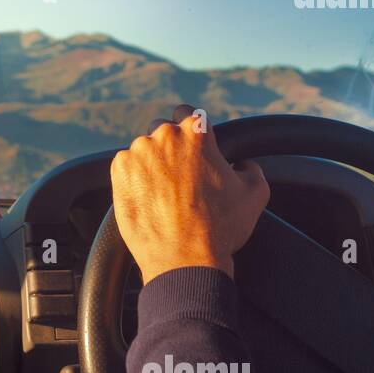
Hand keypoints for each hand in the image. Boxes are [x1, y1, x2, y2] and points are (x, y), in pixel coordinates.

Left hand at [110, 105, 268, 281]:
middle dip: (168, 147)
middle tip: (178, 175)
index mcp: (197, 132)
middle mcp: (165, 136)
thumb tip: (243, 165)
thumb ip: (251, 168)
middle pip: (162, 130)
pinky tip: (146, 199)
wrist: (184, 259)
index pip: (188, 114)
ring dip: (150, 164)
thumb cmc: (221, 228)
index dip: (189, 130)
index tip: (190, 147)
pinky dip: (133, 178)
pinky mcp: (118, 171)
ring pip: (142, 149)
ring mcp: (138, 152)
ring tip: (162, 193)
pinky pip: (124, 166)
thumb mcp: (255, 193)